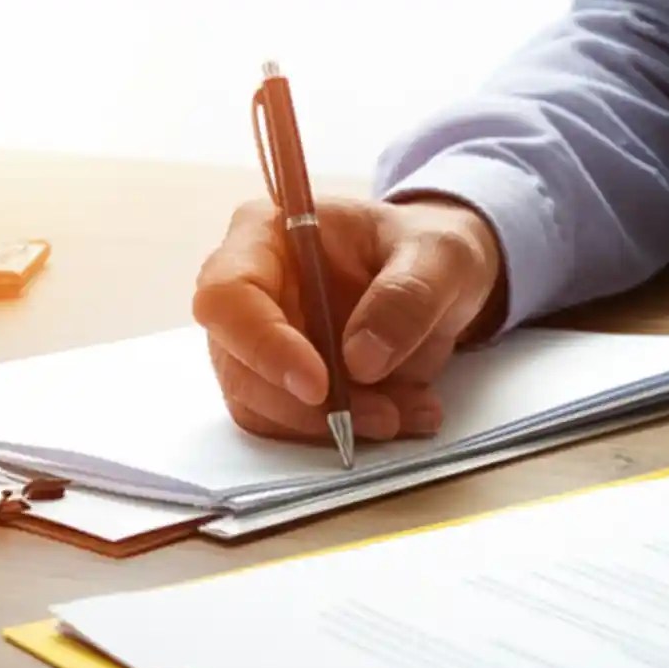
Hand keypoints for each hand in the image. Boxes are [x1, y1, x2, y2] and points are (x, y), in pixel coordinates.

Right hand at [192, 194, 503, 441]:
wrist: (439, 277)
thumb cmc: (428, 248)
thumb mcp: (441, 257)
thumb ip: (407, 296)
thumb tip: (360, 361)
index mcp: (268, 236)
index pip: (228, 296)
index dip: (263, 346)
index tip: (319, 386)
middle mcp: (251, 290)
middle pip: (238, 365)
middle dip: (307, 406)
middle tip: (384, 415)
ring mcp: (261, 340)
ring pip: (262, 406)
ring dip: (331, 425)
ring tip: (404, 413)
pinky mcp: (282, 382)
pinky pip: (292, 424)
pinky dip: (344, 431)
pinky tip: (400, 415)